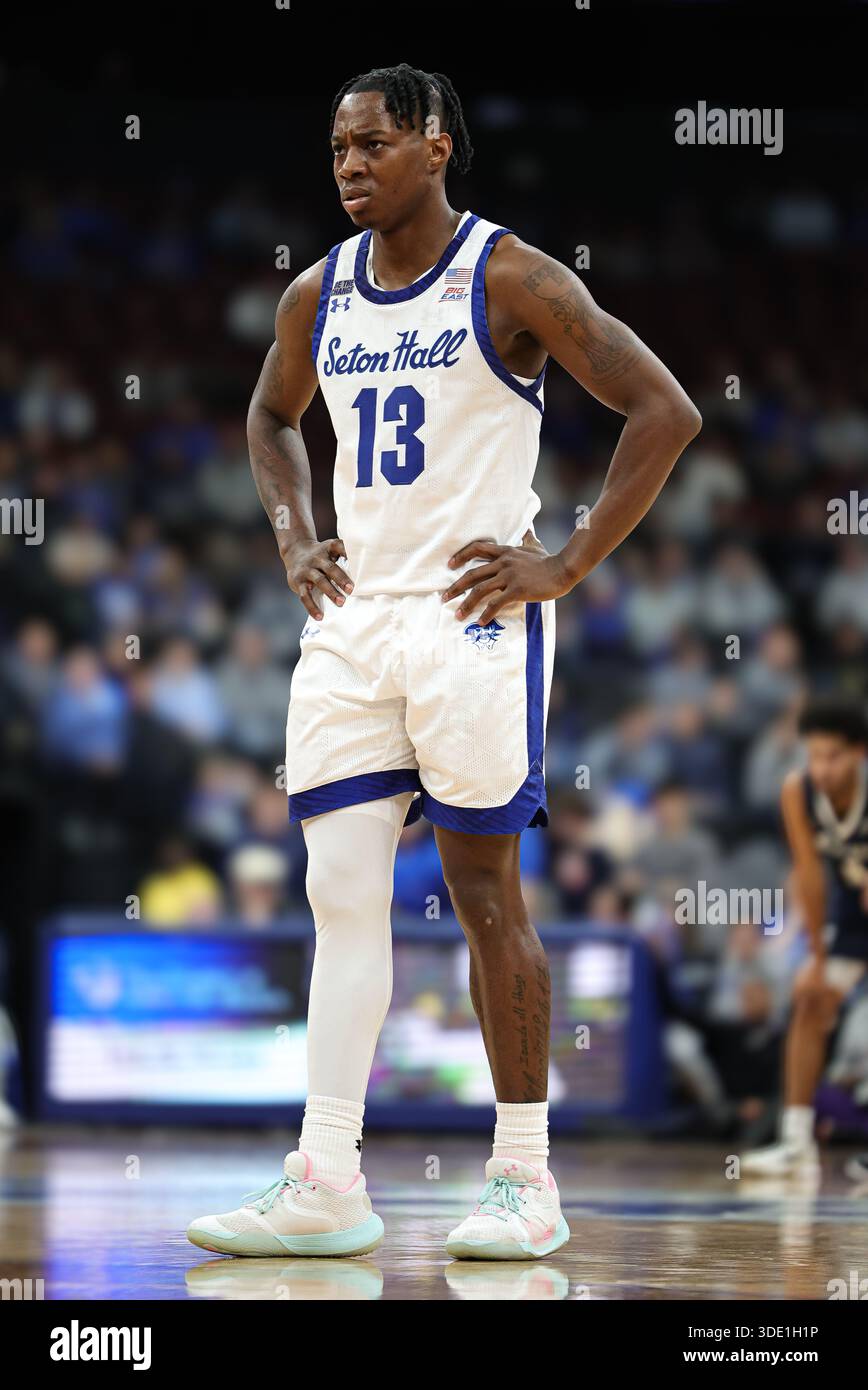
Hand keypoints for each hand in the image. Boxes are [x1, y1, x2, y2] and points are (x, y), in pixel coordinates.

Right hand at [282, 537, 352, 619]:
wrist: (294, 552)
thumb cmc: (321, 556)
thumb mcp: (331, 551)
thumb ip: (344, 559)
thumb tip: (368, 573)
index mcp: (328, 549)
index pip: (338, 546)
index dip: (347, 551)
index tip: (357, 559)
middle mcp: (317, 558)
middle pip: (330, 568)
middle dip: (341, 578)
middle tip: (351, 590)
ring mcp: (307, 570)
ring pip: (319, 581)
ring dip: (330, 592)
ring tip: (341, 602)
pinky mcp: (298, 582)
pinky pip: (305, 596)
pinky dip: (312, 607)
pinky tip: (320, 616)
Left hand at [441, 529, 571, 623]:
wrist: (563, 569)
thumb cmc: (549, 559)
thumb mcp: (535, 545)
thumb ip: (527, 539)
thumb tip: (527, 530)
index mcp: (505, 552)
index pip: (477, 549)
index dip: (461, 556)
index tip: (450, 565)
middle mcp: (503, 563)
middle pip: (472, 574)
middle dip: (455, 587)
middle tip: (444, 597)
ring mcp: (509, 576)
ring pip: (480, 590)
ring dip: (466, 604)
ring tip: (458, 615)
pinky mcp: (517, 590)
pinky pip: (495, 603)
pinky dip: (486, 614)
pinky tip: (480, 623)